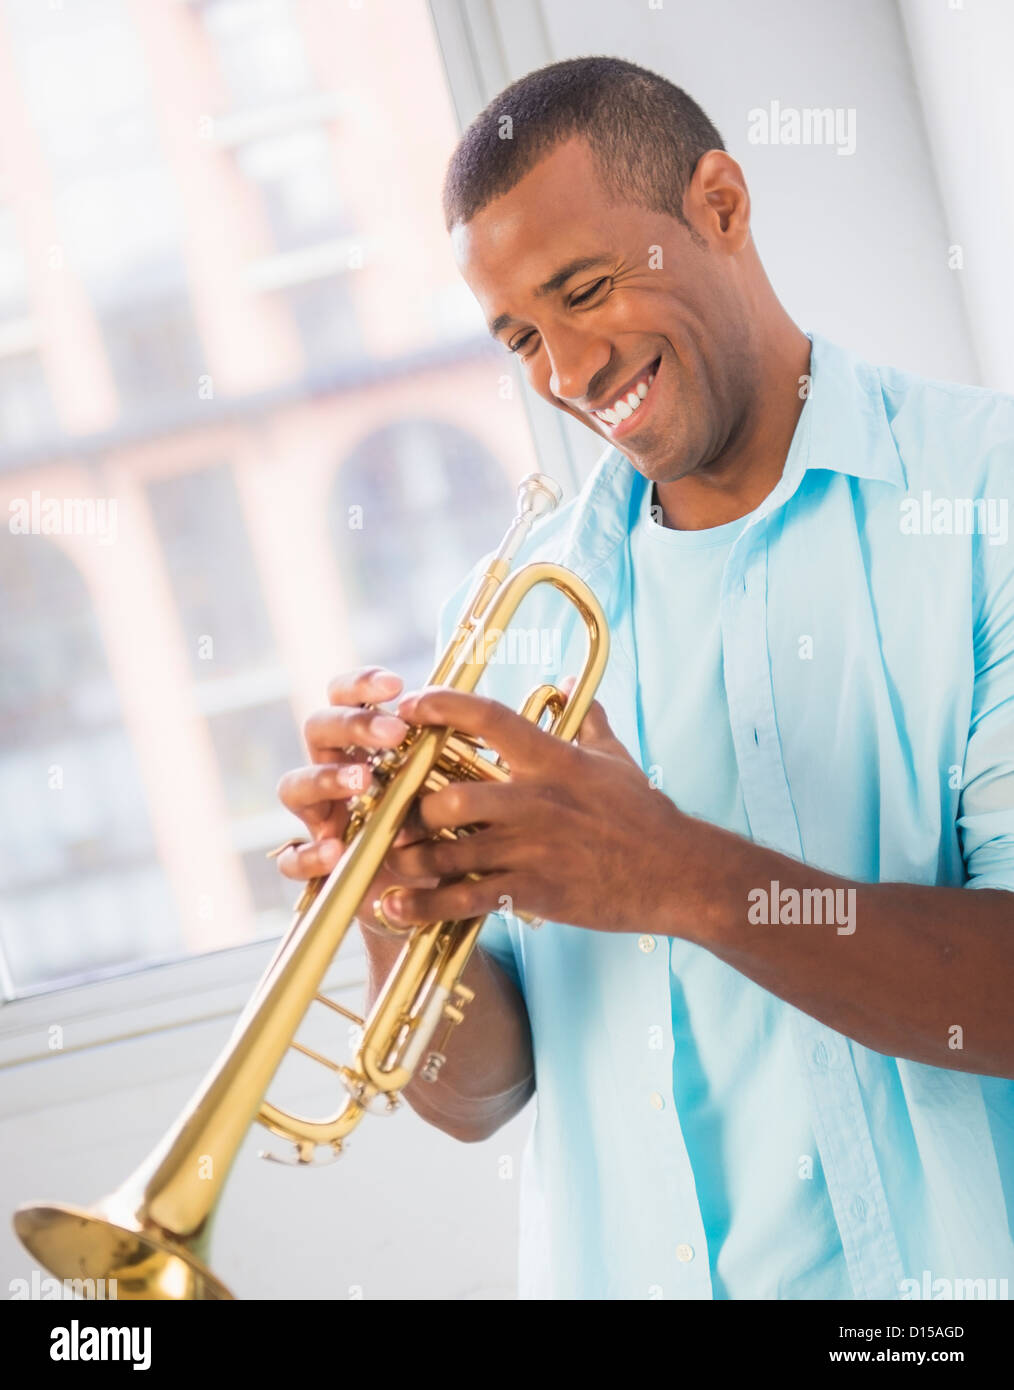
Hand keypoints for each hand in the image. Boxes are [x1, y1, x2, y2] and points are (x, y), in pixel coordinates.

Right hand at [274, 666, 440, 933]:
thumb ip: (441, 755)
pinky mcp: (315, 864)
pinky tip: (336, 850)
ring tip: (364, 781)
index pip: (343, 697)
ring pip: (294, 785)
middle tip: (397, 733)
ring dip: (327, 778)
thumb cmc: (435, 828)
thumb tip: (460, 714)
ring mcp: (318, 817)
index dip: (361, 684)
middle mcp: (331, 771)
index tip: (396, 684)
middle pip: (318, 729)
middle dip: (354, 725)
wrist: (426, 895)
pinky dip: (309, 853)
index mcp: (359, 744)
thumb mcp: (444, 788)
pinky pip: (292, 857)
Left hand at [379, 679, 686, 934]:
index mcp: (552, 760)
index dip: (442, 705)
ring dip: (411, 858)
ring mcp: (535, 849)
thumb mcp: (616, 760)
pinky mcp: (535, 892)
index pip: (488, 718)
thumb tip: (569, 686)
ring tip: (389, 859)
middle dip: (414, 808)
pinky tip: (398, 905)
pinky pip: (467, 899)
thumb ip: (587, 720)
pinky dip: (425, 905)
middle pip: (451, 797)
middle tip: (394, 812)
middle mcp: (538, 801)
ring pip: (450, 853)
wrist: (678, 873)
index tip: (408, 705)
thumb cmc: (645, 815)